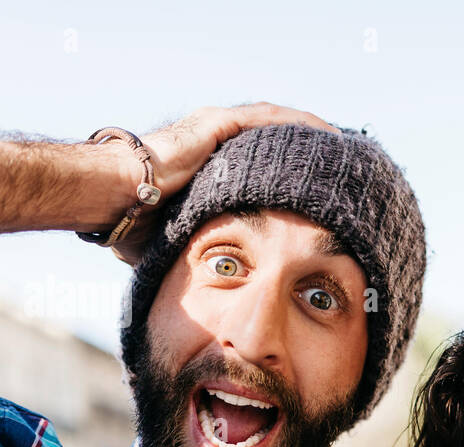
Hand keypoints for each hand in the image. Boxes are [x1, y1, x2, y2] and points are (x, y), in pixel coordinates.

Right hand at [0, 102, 335, 253]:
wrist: (111, 199)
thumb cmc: (135, 229)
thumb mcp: (181, 250)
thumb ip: (201, 267)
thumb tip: (214, 310)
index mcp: (215, 179)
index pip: (268, 181)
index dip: (299, 191)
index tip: (328, 205)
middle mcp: (219, 151)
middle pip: (281, 154)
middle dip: (315, 163)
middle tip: (352, 176)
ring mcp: (217, 133)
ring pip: (280, 132)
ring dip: (314, 141)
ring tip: (352, 153)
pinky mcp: (216, 125)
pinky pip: (269, 120)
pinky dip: (301, 125)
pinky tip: (330, 134)